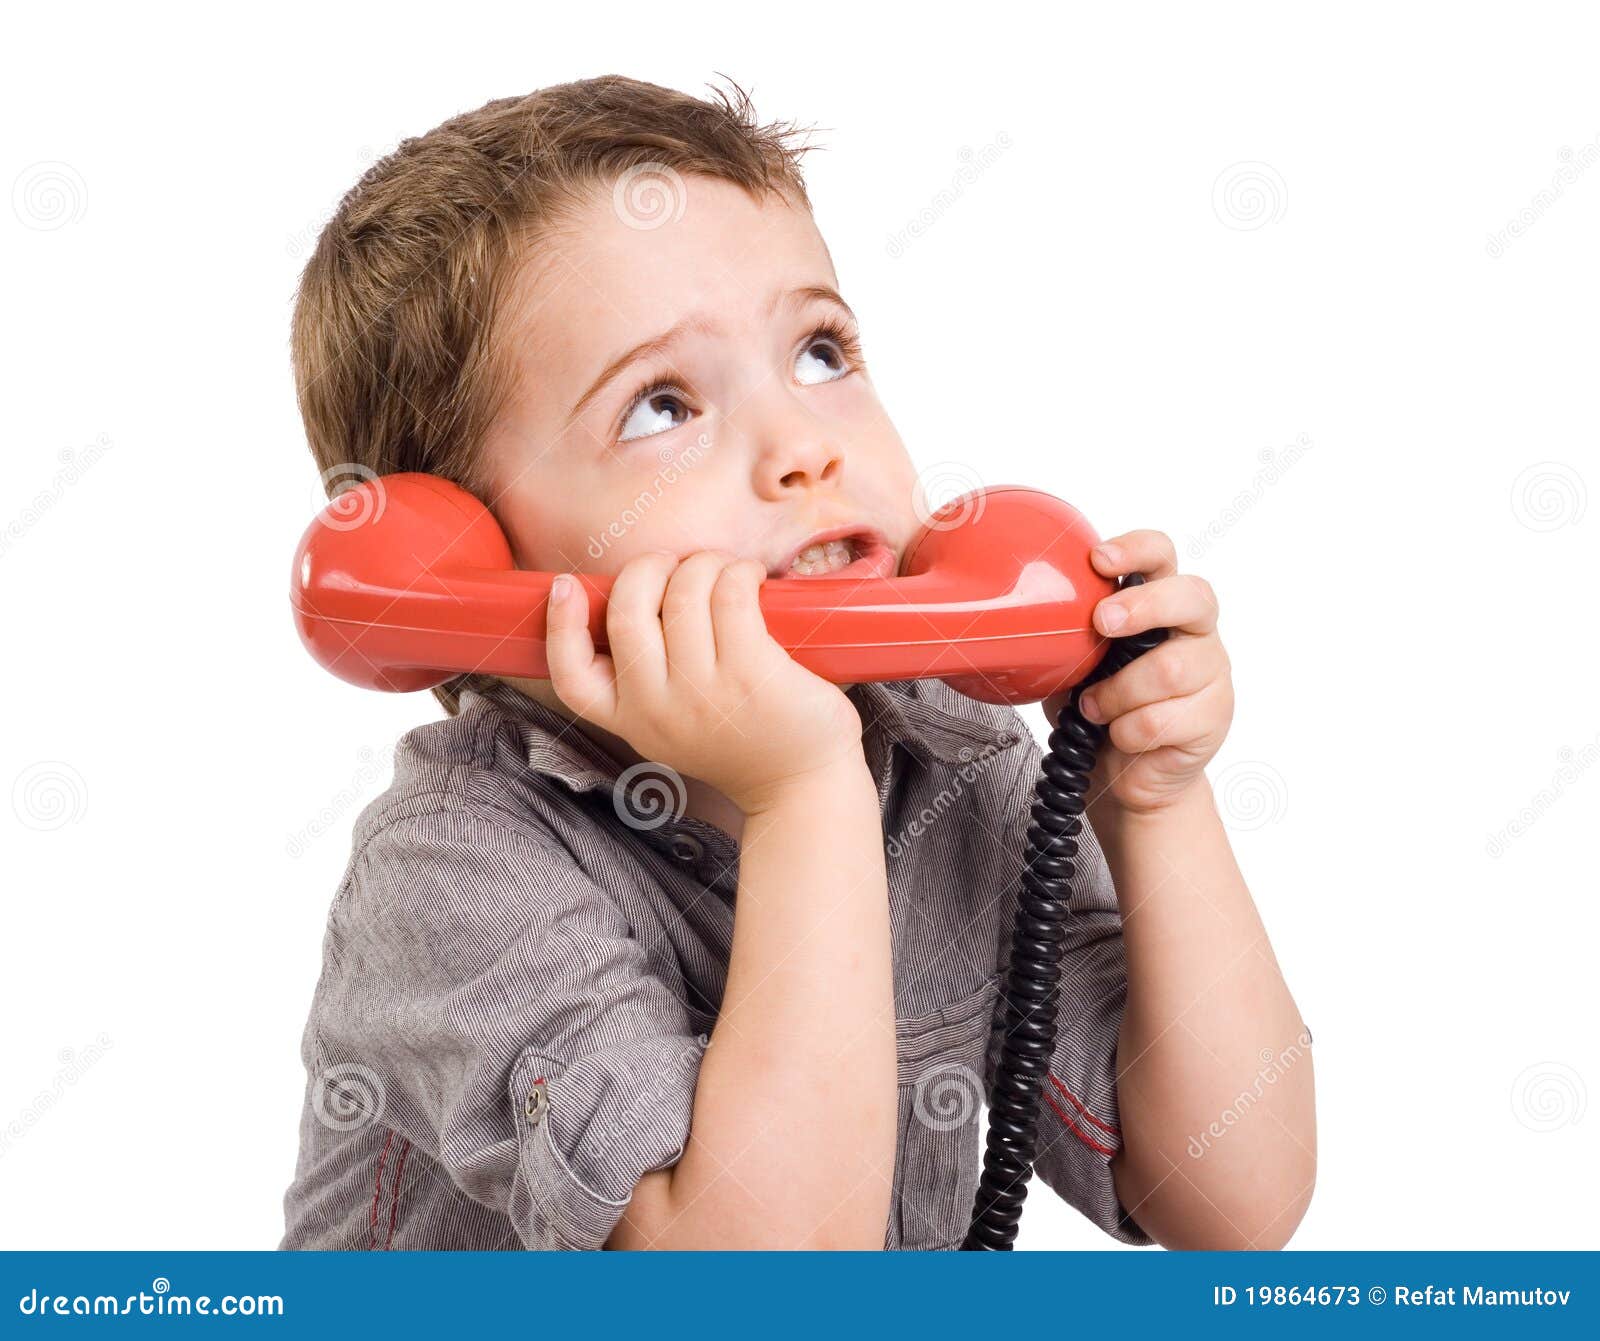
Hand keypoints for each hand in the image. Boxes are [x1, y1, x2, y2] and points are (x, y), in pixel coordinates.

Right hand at [544, 550, 867, 814]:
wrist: (801, 787)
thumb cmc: (742, 741)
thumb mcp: (674, 726)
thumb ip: (648, 681)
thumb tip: (640, 598)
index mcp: (631, 720)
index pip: (572, 676)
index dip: (559, 625)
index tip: (566, 586)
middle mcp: (658, 709)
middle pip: (627, 612)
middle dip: (648, 567)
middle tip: (676, 565)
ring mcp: (703, 692)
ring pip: (683, 592)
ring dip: (703, 563)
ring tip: (725, 569)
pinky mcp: (750, 673)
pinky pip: (731, 595)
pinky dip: (739, 572)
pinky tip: (752, 577)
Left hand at [1043, 531, 1232, 815]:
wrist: (1121, 774)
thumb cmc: (1097, 707)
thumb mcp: (1071, 662)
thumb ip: (1064, 632)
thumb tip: (1018, 612)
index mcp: (1160, 603)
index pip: (1162, 555)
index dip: (1137, 548)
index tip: (1099, 559)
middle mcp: (1194, 631)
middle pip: (1192, 597)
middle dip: (1143, 607)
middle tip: (1102, 623)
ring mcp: (1211, 674)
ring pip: (1171, 669)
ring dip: (1117, 692)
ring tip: (1093, 708)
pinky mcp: (1213, 718)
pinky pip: (1164, 720)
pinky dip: (1126, 731)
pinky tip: (1118, 734)